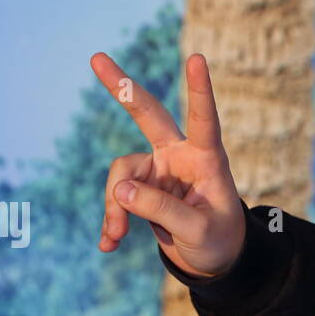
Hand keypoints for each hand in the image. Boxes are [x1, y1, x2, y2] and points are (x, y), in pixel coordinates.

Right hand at [91, 51, 245, 277]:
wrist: (213, 257)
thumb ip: (161, 209)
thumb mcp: (197, 230)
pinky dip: (112, 220)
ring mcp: (158, 169)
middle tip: (96, 58)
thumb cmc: (218, 239)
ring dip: (115, 207)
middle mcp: (180, 155)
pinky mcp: (142, 187)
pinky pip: (117, 197)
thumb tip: (120, 188)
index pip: (204, 119)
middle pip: (148, 115)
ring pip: (121, 174)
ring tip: (117, 238)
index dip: (199, 90)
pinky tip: (110, 244)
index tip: (197, 58)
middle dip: (122, 88)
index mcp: (206, 158)